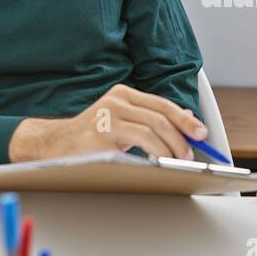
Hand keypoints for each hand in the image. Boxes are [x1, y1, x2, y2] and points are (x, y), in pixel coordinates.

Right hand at [8, 84, 205, 162]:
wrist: (55, 145)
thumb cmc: (91, 137)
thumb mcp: (123, 124)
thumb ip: (149, 120)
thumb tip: (185, 121)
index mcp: (124, 93)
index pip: (162, 104)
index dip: (185, 119)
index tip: (201, 133)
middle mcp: (117, 99)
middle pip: (161, 116)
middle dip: (181, 136)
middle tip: (190, 153)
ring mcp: (108, 113)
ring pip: (153, 128)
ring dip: (171, 147)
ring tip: (178, 161)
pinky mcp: (102, 131)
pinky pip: (139, 140)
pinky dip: (155, 151)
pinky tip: (160, 161)